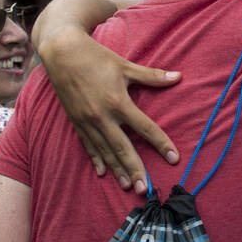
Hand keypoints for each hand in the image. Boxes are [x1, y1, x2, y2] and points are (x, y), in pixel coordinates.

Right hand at [39, 27, 181, 193]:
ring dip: (116, 170)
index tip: (174, 158)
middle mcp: (102, 116)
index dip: (161, 143)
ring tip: (127, 186)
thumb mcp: (126, 65)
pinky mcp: (75, 121)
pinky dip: (95, 159)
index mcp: (118, 102)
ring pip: (104, 151)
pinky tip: (102, 172)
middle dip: (135, 169)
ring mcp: (87, 121)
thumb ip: (152, 76)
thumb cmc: (97, 57)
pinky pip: (87, 144)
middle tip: (145, 189)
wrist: (62, 52)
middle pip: (123, 148)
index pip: (145, 127)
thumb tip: (179, 76)